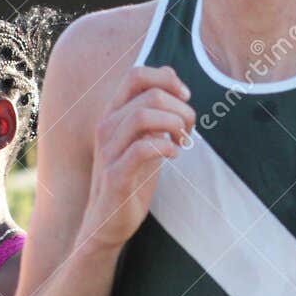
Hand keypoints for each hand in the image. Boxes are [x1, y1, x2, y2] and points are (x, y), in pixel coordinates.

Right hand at [77, 64, 196, 253]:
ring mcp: (109, 151)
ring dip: (174, 125)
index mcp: (114, 114)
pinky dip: (164, 148)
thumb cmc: (132, 177)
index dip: (167, 79)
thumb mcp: (145, 138)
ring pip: (141, 117)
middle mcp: (107, 126)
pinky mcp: (115, 176)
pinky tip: (174, 155)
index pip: (136, 75)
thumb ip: (155, 113)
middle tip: (188, 129)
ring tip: (183, 141)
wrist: (108, 221)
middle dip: (180, 108)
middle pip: (148, 94)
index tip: (184, 98)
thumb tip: (175, 84)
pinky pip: (140, 149)